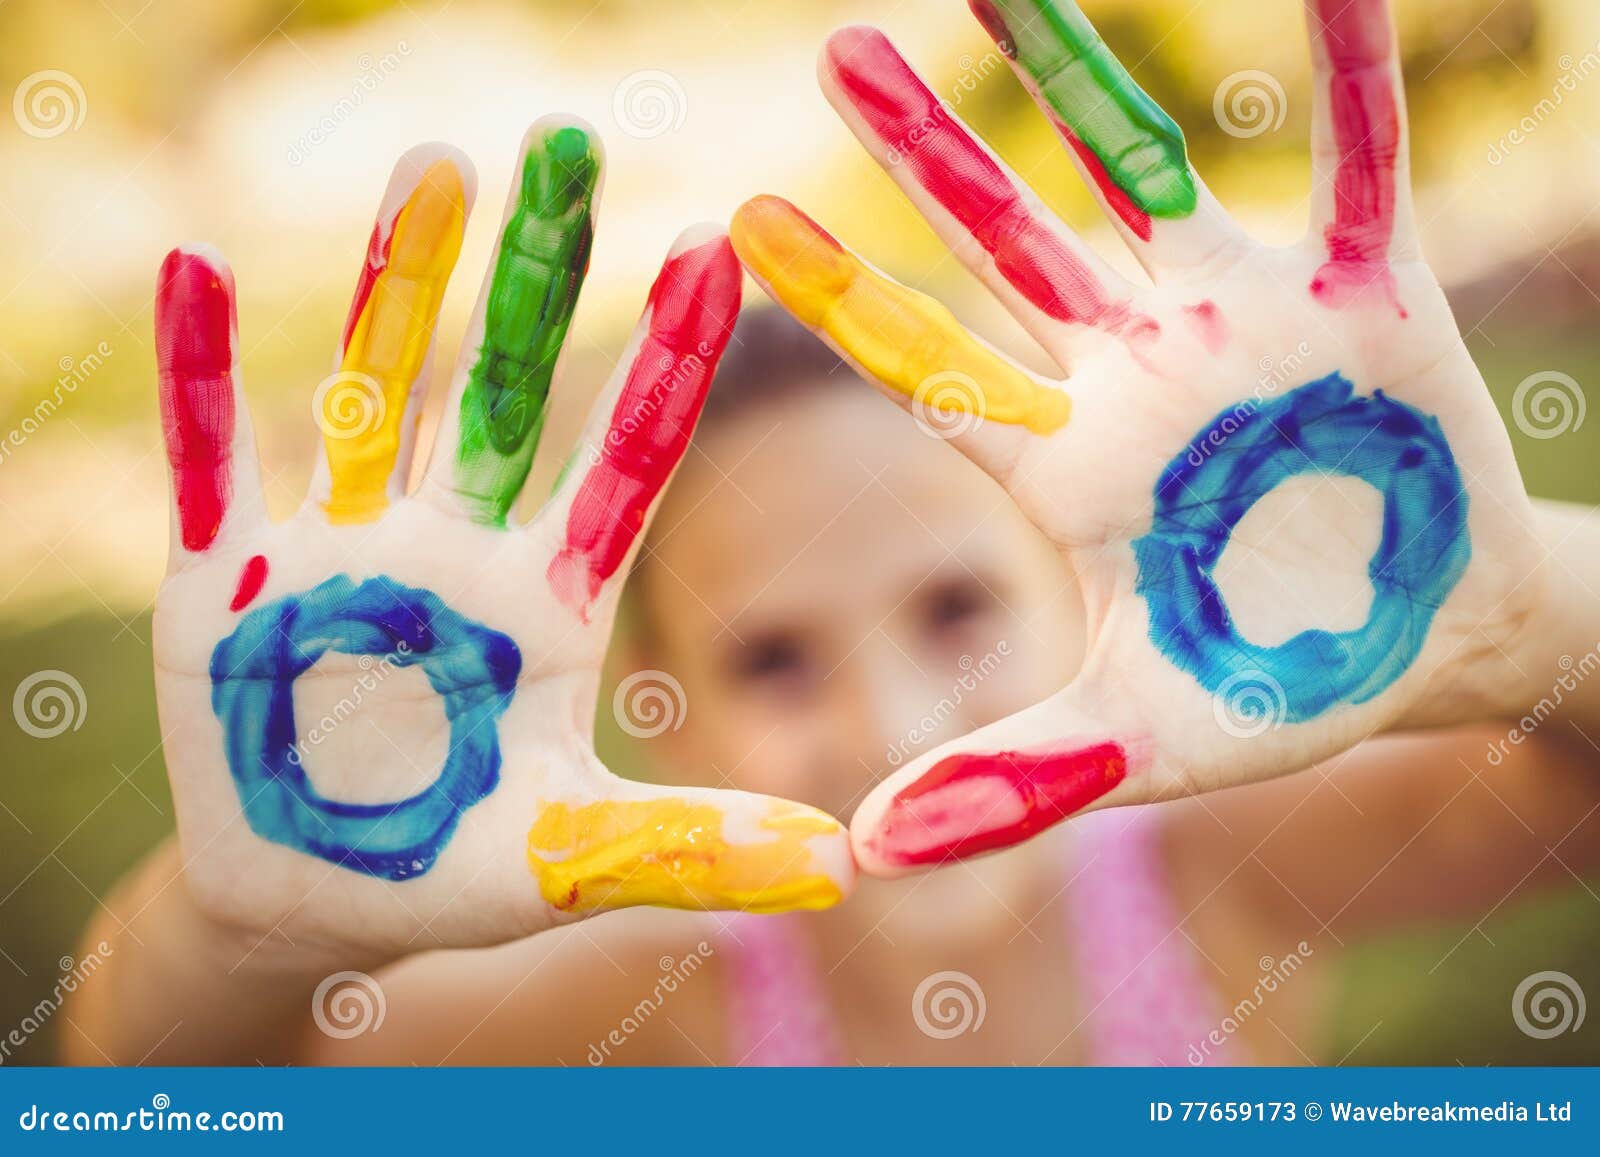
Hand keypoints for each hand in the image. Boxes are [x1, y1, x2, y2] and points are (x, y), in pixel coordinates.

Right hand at [153, 120, 851, 955]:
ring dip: (392, 283)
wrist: (313, 901)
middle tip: (569, 144)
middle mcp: (451, 551)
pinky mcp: (228, 579)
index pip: (619, 463)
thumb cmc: (453, 875)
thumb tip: (847, 865)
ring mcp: (338, 553)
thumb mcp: (572, 861)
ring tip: (434, 164)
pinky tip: (190, 271)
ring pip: (370, 393)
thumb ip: (689, 849)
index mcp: (545, 604)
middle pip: (497, 391)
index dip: (664, 365)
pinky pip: (211, 462)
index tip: (715, 253)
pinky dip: (197, 377)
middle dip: (530, 277)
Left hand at [731, 0, 1543, 873]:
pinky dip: (1352, 73)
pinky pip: (1360, 160)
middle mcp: (1133, 372)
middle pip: (1007, 244)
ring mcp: (1241, 320)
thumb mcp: (1146, 743)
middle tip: (835, 52)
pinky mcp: (1365, 288)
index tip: (735, 226)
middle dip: (928, 153)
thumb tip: (864, 853)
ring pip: (1141, 176)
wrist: (1438, 643)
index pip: (933, 373)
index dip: (840, 304)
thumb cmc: (1280, 692)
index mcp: (1070, 467)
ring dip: (1074, 79)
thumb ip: (1015, 778)